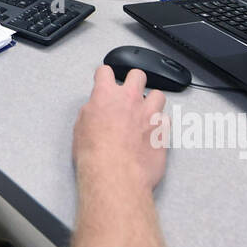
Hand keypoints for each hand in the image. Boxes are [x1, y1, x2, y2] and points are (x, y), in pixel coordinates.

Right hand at [72, 66, 167, 191]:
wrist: (115, 174)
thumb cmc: (95, 155)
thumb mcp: (80, 128)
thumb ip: (92, 112)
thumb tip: (96, 110)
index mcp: (106, 95)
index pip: (105, 72)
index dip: (104, 75)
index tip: (105, 80)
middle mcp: (130, 99)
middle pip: (137, 75)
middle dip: (134, 81)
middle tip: (129, 94)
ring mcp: (149, 113)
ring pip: (158, 95)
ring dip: (152, 102)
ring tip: (146, 114)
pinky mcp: (163, 130)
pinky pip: (166, 120)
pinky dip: (160, 126)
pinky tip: (152, 134)